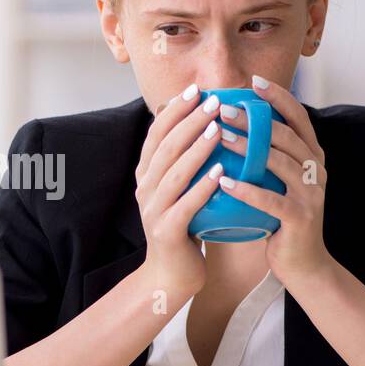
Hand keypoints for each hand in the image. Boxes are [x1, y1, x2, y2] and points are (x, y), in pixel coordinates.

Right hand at [133, 83, 227, 303]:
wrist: (171, 276)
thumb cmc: (184, 227)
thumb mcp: (179, 190)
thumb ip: (183, 161)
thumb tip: (202, 122)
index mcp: (146, 175)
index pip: (156, 134)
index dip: (174, 110)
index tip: (195, 89)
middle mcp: (144, 188)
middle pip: (165, 147)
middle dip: (188, 121)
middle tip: (212, 101)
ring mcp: (153, 210)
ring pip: (173, 172)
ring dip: (196, 148)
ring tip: (218, 128)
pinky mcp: (167, 231)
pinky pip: (185, 204)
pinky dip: (202, 186)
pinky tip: (220, 172)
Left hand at [218, 76, 334, 287]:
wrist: (303, 265)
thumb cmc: (281, 218)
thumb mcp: (278, 182)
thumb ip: (266, 155)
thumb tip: (233, 124)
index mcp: (312, 156)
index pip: (298, 117)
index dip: (279, 97)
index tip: (253, 81)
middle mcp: (316, 169)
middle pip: (286, 135)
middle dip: (254, 119)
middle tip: (222, 108)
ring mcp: (311, 193)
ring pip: (279, 162)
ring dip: (247, 147)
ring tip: (219, 137)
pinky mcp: (300, 218)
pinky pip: (271, 200)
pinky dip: (247, 189)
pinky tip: (223, 181)